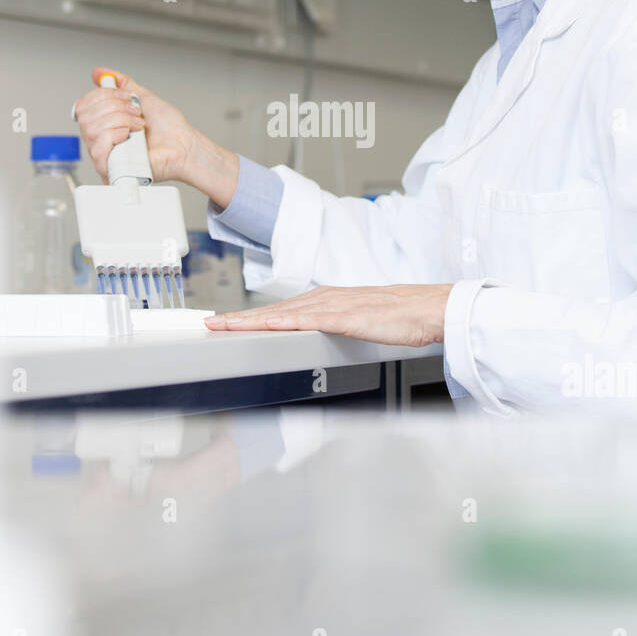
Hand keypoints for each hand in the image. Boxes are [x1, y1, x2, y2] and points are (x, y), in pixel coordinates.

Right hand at [74, 66, 195, 183]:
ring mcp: (105, 155)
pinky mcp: (110, 169)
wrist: (184, 146)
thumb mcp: (143, 98)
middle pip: (85, 115)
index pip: (83, 106)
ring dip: (119, 120)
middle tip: (135, 111)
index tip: (124, 96)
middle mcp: (101, 140)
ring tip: (138, 125)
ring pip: (91, 129)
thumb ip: (121, 84)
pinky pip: (97, 148)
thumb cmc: (170, 130)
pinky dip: (115, 135)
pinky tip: (129, 137)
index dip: (101, 95)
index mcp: (106, 124)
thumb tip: (99, 73)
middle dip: (114, 106)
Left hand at [204, 284, 453, 347]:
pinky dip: (282, 324)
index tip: (226, 324)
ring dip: (250, 321)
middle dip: (239, 318)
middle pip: (273, 311)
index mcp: (327, 300)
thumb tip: (319, 337)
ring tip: (223, 327)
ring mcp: (333, 306)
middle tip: (209, 325)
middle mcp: (324, 298)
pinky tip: (265, 328)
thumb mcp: (360, 323)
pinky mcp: (345, 317)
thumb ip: (336, 327)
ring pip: (282, 315)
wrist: (427, 309)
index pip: (280, 311)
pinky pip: (307, 321)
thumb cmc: (400, 317)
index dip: (251, 318)